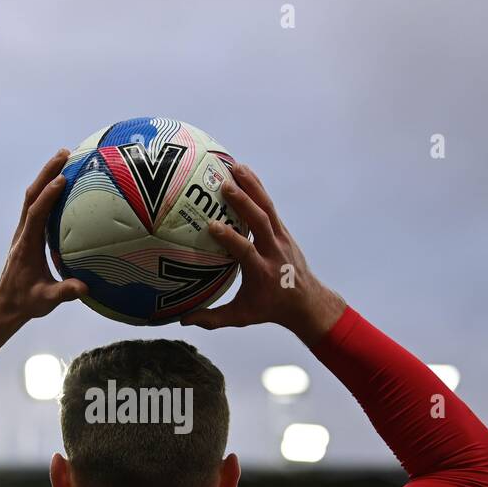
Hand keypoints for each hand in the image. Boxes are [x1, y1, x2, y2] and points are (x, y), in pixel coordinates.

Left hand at [0, 149, 87, 357]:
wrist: (6, 304)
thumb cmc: (26, 301)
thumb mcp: (45, 300)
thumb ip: (64, 292)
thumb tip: (84, 287)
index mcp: (27, 245)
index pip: (36, 214)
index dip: (48, 196)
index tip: (62, 178)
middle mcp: (23, 233)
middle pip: (31, 196)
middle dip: (47, 172)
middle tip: (65, 153)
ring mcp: (24, 231)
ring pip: (32, 197)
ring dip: (46, 176)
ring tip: (64, 158)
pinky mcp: (28, 233)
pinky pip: (37, 205)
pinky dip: (48, 190)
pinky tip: (63, 183)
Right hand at [180, 164, 345, 344]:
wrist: (305, 300)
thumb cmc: (268, 308)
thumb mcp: (241, 316)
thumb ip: (212, 318)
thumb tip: (182, 320)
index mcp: (261, 272)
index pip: (246, 251)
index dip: (231, 238)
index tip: (212, 226)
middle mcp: (273, 251)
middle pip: (261, 222)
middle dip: (244, 203)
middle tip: (224, 185)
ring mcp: (280, 238)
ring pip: (268, 208)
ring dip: (252, 186)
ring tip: (235, 166)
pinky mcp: (282, 231)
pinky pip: (270, 206)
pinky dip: (258, 188)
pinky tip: (244, 172)